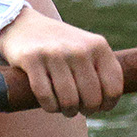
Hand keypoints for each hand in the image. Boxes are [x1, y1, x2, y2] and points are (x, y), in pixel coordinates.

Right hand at [0, 9, 122, 115]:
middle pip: (92, 99)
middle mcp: (79, 48)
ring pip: (69, 101)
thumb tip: (107, 104)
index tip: (99, 107)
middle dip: (85, 110)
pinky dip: (49, 107)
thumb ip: (101, 71)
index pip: (113, 88)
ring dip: (67, 111)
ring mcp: (55, 53)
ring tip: (65, 108)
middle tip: (78, 108)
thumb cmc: (59, 46)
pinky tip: (50, 103)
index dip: (107, 105)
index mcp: (98, 45)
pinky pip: (46, 97)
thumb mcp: (86, 49)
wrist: (22, 24)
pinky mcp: (32, 59)